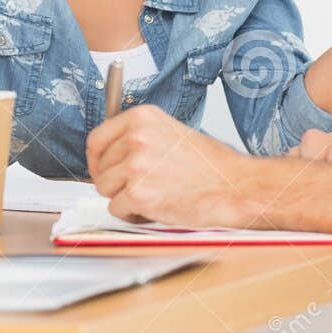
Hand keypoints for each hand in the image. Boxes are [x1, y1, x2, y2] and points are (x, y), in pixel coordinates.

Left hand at [86, 105, 255, 227]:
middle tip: (140, 186)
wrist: (234, 187)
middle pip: (99, 167)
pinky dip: (132, 214)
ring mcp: (135, 165)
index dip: (97, 160)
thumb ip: (137, 139)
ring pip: (104, 189)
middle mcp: (136, 137)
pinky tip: (155, 207)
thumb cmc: (210, 166)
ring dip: (123, 198)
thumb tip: (110, 154)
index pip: (96, 139)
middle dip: (114, 182)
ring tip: (151, 195)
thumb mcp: (169, 133)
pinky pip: (116, 209)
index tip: (104, 169)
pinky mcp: (138, 193)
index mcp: (141, 118)